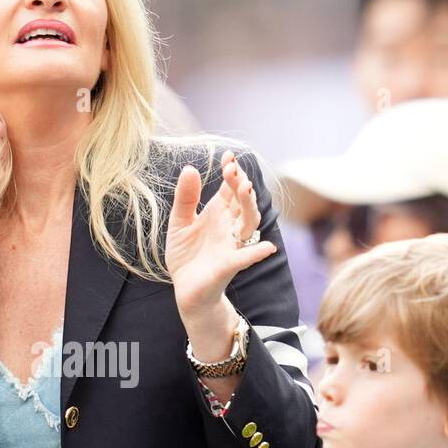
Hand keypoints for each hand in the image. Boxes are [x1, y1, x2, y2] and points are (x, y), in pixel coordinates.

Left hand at [165, 149, 276, 317]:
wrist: (187, 290)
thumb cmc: (187, 256)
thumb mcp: (180, 222)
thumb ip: (185, 198)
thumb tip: (190, 168)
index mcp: (218, 214)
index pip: (230, 189)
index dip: (232, 172)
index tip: (228, 156)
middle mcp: (229, 227)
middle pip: (242, 202)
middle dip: (240, 185)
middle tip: (232, 170)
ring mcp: (231, 245)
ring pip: (248, 224)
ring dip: (249, 206)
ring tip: (246, 189)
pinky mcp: (228, 266)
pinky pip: (246, 257)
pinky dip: (257, 253)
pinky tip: (268, 247)